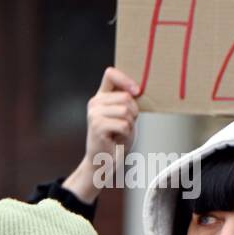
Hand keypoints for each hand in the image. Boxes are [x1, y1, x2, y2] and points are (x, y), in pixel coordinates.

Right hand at [62, 67, 140, 204]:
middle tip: (126, 125)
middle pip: (126, 96)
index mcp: (101, 97)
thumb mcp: (125, 116)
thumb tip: (139, 89)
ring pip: (126, 110)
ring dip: (130, 124)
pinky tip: (117, 138)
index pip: (111, 74)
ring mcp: (94, 113)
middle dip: (134, 112)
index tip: (137, 91)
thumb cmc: (117, 139)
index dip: (126, 79)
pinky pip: (124, 124)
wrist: (104, 160)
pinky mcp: (97, 125)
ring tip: (121, 132)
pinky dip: (127, 133)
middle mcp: (95, 102)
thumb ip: (128, 102)